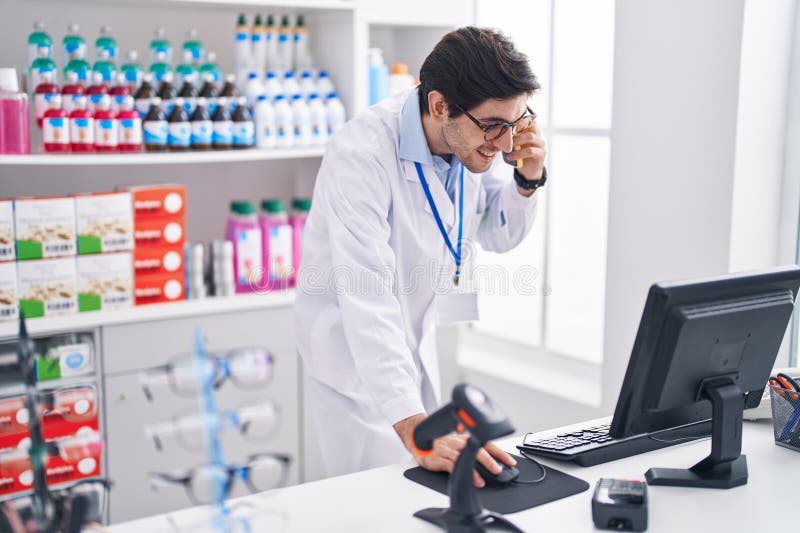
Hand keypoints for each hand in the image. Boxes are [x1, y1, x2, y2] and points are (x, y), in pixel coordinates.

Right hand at [394, 414, 516, 487]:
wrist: (419, 439)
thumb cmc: (441, 445)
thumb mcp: (458, 445)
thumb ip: (472, 452)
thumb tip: (491, 464)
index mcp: (466, 438)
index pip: (487, 443)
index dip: (500, 452)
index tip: (511, 461)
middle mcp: (459, 442)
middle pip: (477, 449)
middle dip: (490, 460)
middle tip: (499, 470)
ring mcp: (449, 449)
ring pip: (465, 457)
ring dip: (475, 469)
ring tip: (482, 479)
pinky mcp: (439, 457)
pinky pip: (451, 465)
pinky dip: (460, 472)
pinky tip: (466, 479)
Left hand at [505, 120, 545, 189]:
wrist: (528, 172)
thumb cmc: (520, 156)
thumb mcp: (515, 146)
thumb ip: (510, 139)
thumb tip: (495, 133)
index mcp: (532, 132)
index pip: (528, 120)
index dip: (519, 118)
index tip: (507, 121)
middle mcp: (538, 135)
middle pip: (530, 125)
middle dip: (516, 128)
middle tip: (505, 133)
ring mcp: (541, 144)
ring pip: (530, 137)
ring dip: (516, 141)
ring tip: (507, 147)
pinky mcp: (541, 154)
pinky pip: (530, 151)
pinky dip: (518, 154)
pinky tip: (510, 157)